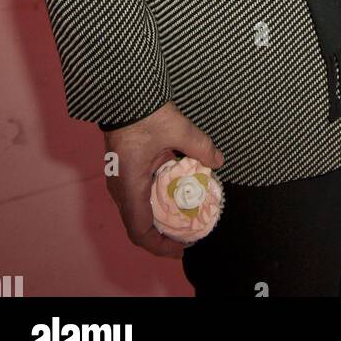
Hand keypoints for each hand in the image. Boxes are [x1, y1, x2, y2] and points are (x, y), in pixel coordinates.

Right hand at [102, 100, 224, 257]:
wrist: (122, 92)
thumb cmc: (143, 112)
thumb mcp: (176, 128)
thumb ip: (199, 146)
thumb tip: (217, 161)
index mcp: (130, 187)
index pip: (140, 232)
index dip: (160, 247)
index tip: (183, 247)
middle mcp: (122, 189)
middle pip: (142, 224)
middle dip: (166, 233)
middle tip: (191, 232)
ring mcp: (123, 179)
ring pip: (143, 208)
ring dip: (164, 214)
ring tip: (189, 214)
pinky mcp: (128, 168)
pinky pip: (144, 191)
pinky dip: (161, 196)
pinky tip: (181, 188)